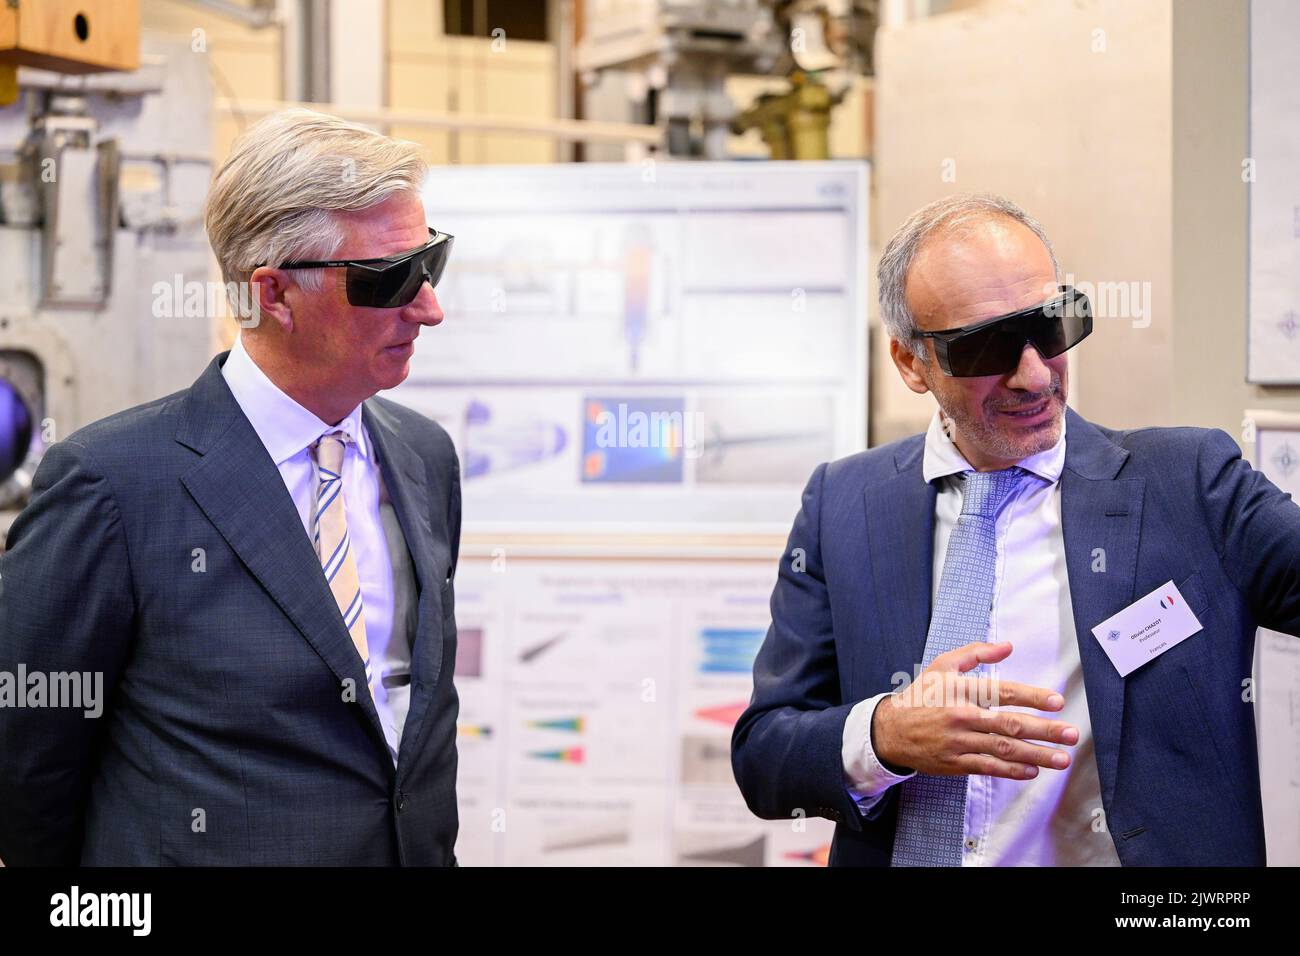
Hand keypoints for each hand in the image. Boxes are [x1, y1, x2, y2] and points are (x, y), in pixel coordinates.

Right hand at [871, 641, 1077, 779]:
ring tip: (1061, 758)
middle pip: (1009, 724)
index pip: (1002, 692)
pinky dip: (1011, 771)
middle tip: (1071, 734)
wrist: (890, 730)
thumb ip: (975, 654)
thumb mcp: (942, 665)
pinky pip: (988, 768)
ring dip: (1036, 755)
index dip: (1032, 697)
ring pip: (1003, 750)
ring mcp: (958, 742)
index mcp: (960, 690)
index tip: (1057, 702)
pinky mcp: (955, 763)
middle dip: (1045, 730)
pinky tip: (1032, 771)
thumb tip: (1008, 646)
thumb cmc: (921, 695)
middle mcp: (961, 716)